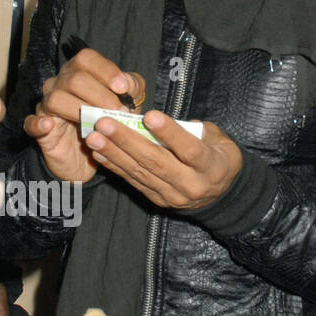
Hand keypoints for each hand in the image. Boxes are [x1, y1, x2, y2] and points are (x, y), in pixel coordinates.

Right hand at [24, 49, 144, 181]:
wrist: (92, 157)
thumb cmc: (108, 123)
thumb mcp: (128, 103)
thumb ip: (133, 88)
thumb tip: (127, 83)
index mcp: (80, 72)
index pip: (87, 58)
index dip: (105, 70)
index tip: (123, 88)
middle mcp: (60, 84)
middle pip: (74, 79)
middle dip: (100, 95)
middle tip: (118, 113)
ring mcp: (47, 105)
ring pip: (56, 99)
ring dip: (80, 110)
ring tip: (98, 124)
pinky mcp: (39, 129)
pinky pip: (32, 123)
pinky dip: (38, 123)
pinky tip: (49, 125)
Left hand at [85, 111, 242, 210]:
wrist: (222, 196)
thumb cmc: (220, 158)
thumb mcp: (220, 141)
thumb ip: (196, 130)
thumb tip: (165, 120)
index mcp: (210, 166)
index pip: (189, 149)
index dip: (169, 133)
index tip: (149, 115)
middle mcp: (190, 184)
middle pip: (156, 162)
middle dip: (127, 141)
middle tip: (105, 123)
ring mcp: (172, 195)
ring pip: (140, 173)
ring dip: (114, 154)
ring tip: (93, 138)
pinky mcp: (158, 200)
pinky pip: (134, 182)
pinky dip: (115, 167)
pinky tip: (99, 154)